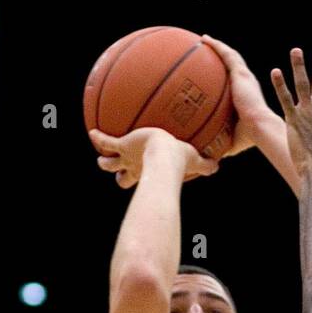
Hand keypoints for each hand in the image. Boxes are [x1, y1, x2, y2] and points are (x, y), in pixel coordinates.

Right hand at [89, 126, 218, 188]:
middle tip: (114, 168)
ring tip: (101, 155)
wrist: (164, 155)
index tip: (136, 177)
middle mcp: (135, 169)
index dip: (138, 180)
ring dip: (105, 160)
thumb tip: (219, 166)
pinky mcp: (123, 145)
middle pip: (121, 176)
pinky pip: (107, 142)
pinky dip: (99, 138)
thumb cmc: (180, 161)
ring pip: (109, 163)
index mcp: (148, 173)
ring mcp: (127, 157)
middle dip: (117, 173)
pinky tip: (93, 132)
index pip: (141, 180)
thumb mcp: (195, 160)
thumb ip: (205, 165)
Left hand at [200, 34, 270, 155]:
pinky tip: (204, 39)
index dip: (226, 77)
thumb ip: (219, 144)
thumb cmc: (250, 137)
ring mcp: (245, 77)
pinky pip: (226, 54)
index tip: (216, 75)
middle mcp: (247, 84)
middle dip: (221, 57)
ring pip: (230, 56)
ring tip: (204, 40)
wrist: (260, 127)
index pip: (235, 83)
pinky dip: (216, 46)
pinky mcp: (242, 73)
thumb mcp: (231, 140)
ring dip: (218, 47)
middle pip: (233, 66)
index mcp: (246, 97)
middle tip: (208, 52)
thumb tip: (205, 156)